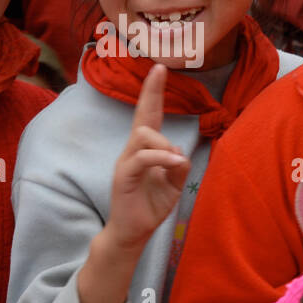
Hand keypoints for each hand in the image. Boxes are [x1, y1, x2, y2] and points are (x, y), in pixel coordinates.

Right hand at [101, 64, 189, 257]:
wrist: (132, 233)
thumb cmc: (150, 206)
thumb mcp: (173, 185)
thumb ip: (178, 166)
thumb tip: (180, 151)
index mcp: (145, 149)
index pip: (150, 115)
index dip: (154, 93)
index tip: (160, 69)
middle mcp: (133, 150)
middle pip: (142, 115)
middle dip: (151, 91)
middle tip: (159, 69)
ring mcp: (126, 162)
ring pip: (143, 134)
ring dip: (164, 143)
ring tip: (176, 161)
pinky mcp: (123, 176)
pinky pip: (142, 158)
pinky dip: (160, 157)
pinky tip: (174, 162)